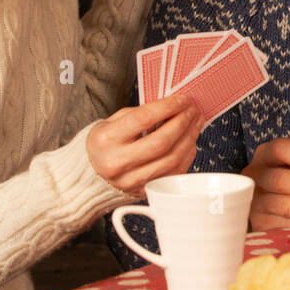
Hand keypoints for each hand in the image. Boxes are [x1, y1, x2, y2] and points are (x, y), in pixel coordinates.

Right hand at [86, 92, 203, 194]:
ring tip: (196, 121)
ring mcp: (132, 180)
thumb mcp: (112, 122)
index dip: (167, 107)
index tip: (182, 98)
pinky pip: (175, 171)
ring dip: (190, 137)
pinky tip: (190, 139)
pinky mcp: (146, 190)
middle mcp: (117, 163)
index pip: (142, 119)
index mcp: (106, 140)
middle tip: (193, 109)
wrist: (93, 173)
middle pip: (161, 142)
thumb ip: (140, 113)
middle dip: (183, 122)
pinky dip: (187, 153)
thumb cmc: (107, 143)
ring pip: (172, 159)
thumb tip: (174, 106)